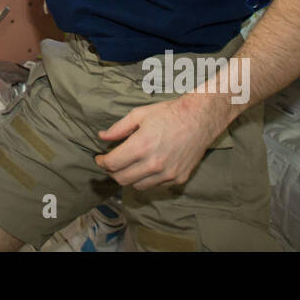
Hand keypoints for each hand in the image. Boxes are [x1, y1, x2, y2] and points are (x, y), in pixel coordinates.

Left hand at [93, 96, 224, 189]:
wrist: (200, 119)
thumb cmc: (169, 113)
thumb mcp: (139, 114)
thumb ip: (118, 128)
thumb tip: (102, 137)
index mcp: (141, 146)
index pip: (112, 164)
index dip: (102, 163)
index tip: (100, 159)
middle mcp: (153, 164)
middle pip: (122, 179)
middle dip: (112, 172)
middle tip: (111, 164)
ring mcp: (167, 174)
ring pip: (138, 186)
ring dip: (129, 178)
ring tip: (128, 166)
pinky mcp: (178, 178)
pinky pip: (155, 185)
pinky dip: (146, 179)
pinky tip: (146, 167)